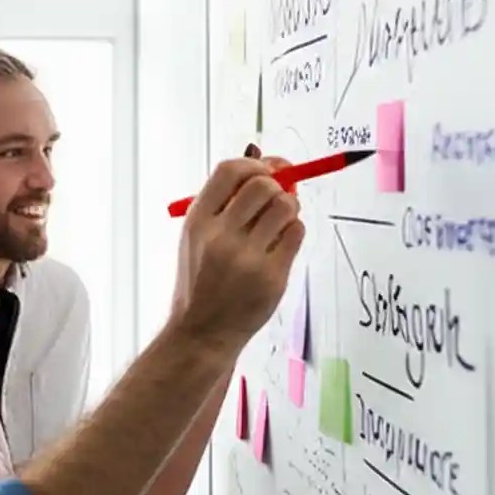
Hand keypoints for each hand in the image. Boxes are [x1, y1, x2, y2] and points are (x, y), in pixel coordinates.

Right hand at [169, 149, 304, 355]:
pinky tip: (281, 242)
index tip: (267, 169)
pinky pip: (297, 233)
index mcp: (198, 221)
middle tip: (278, 197)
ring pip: (286, 206)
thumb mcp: (198, 238)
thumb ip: (226, 205)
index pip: (230, 171)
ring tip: (280, 222)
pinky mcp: (271, 275)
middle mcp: (221, 236)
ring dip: (289, 208)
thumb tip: (269, 166)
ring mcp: (247, 257)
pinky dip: (294, 231)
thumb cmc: (202, 282)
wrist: (202, 332)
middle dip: (277, 185)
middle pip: (263, 184)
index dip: (255, 163)